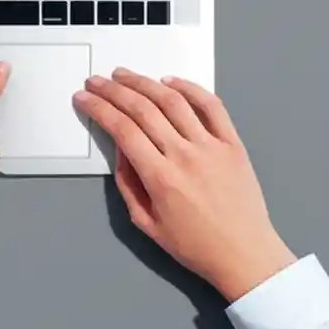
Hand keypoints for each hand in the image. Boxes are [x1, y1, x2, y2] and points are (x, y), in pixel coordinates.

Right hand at [75, 69, 295, 301]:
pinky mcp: (232, 143)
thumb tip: (119, 148)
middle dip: (113, 91)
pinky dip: (189, 88)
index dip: (98, 109)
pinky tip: (170, 82)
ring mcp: (211, 146)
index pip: (122, 130)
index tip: (83, 98)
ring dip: (144, 83)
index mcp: (160, 178)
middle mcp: (184, 155)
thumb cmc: (194, 245)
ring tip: (124, 75)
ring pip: (173, 101)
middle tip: (96, 81)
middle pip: (142, 109)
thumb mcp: (146, 223)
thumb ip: (128, 183)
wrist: (245, 254)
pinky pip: (211, 106)